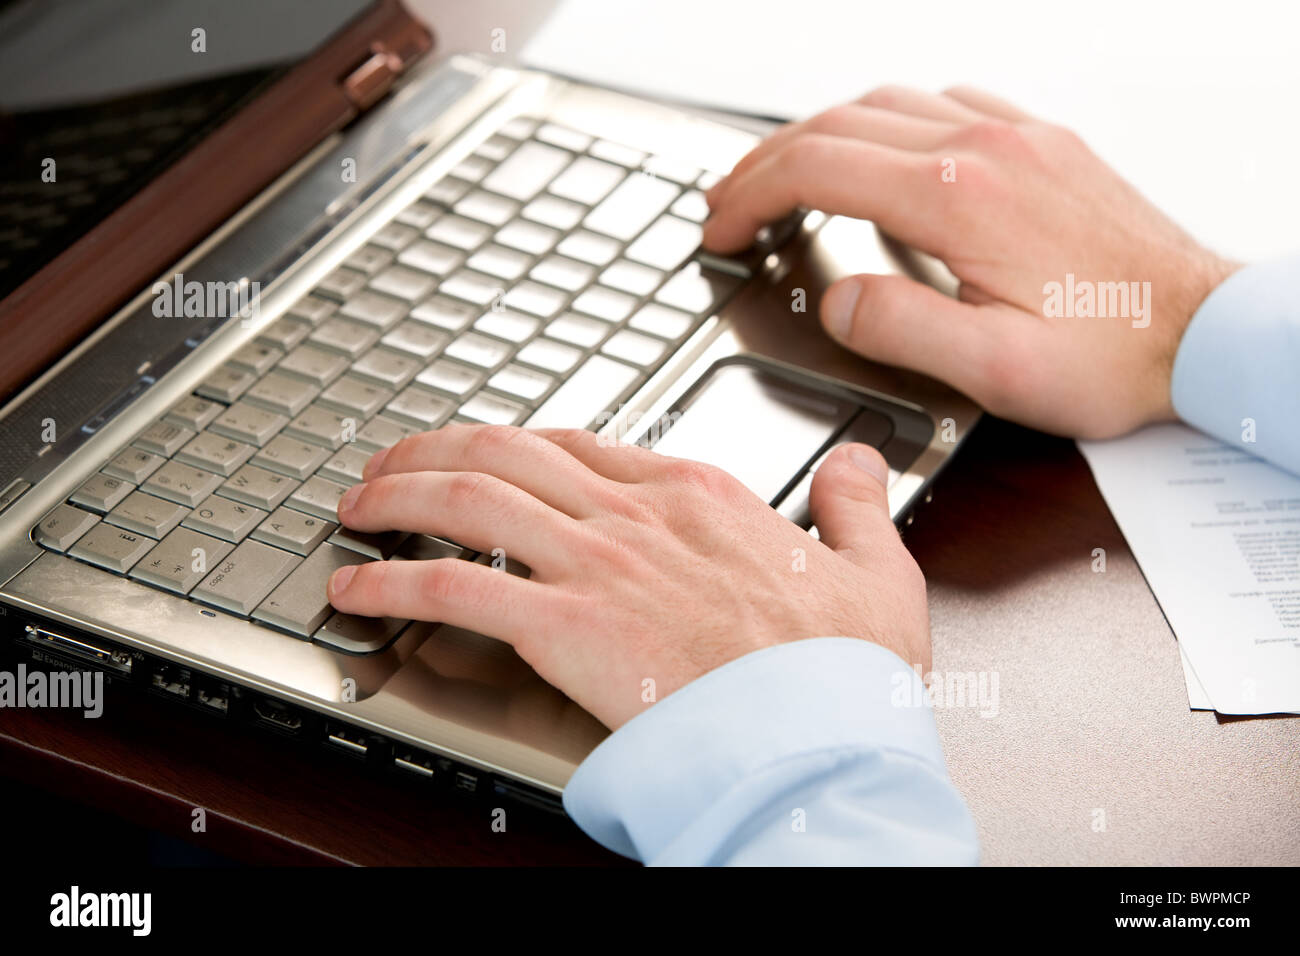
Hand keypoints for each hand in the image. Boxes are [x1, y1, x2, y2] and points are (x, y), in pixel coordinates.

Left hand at [325, 424, 929, 729]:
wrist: (823, 734)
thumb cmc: (842, 671)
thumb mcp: (877, 571)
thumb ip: (859, 507)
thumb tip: (859, 465)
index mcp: (698, 497)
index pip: (581, 445)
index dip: (514, 445)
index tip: (484, 454)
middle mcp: (637, 516)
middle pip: (506, 452)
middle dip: (434, 449)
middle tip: (391, 463)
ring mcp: (598, 566)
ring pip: (469, 499)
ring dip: (398, 495)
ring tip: (357, 506)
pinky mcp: (566, 627)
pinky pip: (456, 587)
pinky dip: (393, 582)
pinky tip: (357, 588)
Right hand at [702, 86, 1238, 439]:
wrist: (1204, 333)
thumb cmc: (1110, 356)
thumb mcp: (993, 369)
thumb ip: (901, 328)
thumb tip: (838, 297)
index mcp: (958, 198)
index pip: (819, 169)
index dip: (752, 195)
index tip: (721, 227)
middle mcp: (983, 148)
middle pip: (839, 126)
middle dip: (767, 163)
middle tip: (728, 202)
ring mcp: (1016, 137)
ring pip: (886, 104)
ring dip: (820, 136)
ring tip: (784, 174)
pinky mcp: (1042, 145)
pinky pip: (947, 103)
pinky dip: (889, 120)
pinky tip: (881, 149)